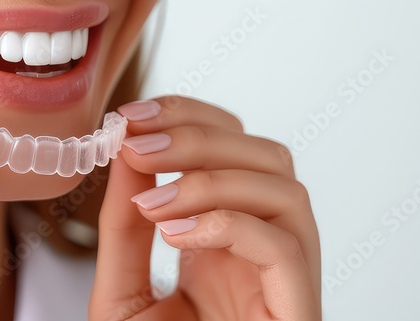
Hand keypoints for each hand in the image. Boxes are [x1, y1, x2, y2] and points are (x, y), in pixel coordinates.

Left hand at [90, 96, 321, 319]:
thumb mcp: (123, 290)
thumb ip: (122, 228)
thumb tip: (124, 148)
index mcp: (230, 241)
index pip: (234, 146)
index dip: (188, 118)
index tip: (130, 118)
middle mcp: (267, 252)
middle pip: (265, 156)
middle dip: (196, 137)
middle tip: (135, 146)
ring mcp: (289, 283)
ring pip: (286, 191)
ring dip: (212, 179)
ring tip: (152, 203)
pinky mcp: (298, 313)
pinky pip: (284, 246)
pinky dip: (228, 225)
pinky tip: (176, 235)